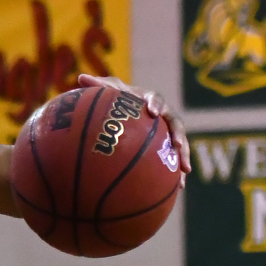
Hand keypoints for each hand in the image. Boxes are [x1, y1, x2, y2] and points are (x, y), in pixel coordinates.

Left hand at [77, 75, 188, 189]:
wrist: (128, 114)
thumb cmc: (117, 101)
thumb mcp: (107, 93)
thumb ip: (98, 86)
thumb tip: (80, 77)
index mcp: (150, 101)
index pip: (155, 99)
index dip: (155, 103)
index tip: (152, 111)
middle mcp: (163, 116)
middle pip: (176, 123)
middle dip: (178, 134)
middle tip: (177, 144)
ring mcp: (167, 133)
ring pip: (180, 144)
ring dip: (183, 156)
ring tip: (185, 171)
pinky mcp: (167, 148)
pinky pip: (174, 161)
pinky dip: (177, 174)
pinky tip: (178, 189)